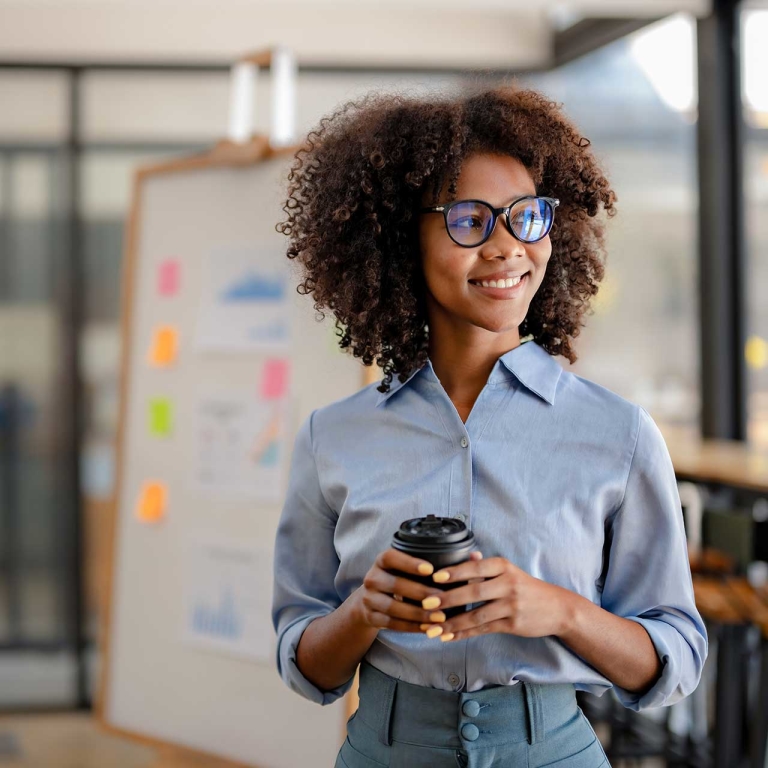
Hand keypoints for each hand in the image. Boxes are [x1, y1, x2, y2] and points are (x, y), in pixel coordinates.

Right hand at [353, 548, 448, 631]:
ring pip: (393, 607)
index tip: (431, 569)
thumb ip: (424, 565)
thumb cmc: (397, 579)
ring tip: (439, 617)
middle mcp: (372, 578)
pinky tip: (427, 628)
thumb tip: (464, 561)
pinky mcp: (371, 617)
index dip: (409, 563)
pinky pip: (392, 624)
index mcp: (381, 561)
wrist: (371, 600)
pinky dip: (411, 627)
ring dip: (418, 614)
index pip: (391, 557)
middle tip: (443, 598)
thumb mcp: (403, 568)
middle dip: (421, 593)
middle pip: (395, 584)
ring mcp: (369, 599)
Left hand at [420, 553, 570, 641]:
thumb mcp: (510, 571)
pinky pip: (484, 629)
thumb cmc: (527, 587)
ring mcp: (511, 606)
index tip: (435, 577)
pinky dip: (464, 634)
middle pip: (474, 591)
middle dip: (448, 598)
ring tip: (432, 627)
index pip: (476, 567)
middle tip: (426, 603)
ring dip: (452, 622)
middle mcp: (508, 584)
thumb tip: (470, 554)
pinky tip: (449, 636)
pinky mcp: (512, 625)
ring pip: (477, 615)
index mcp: (504, 567)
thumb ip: (487, 565)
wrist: (558, 608)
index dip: (455, 572)